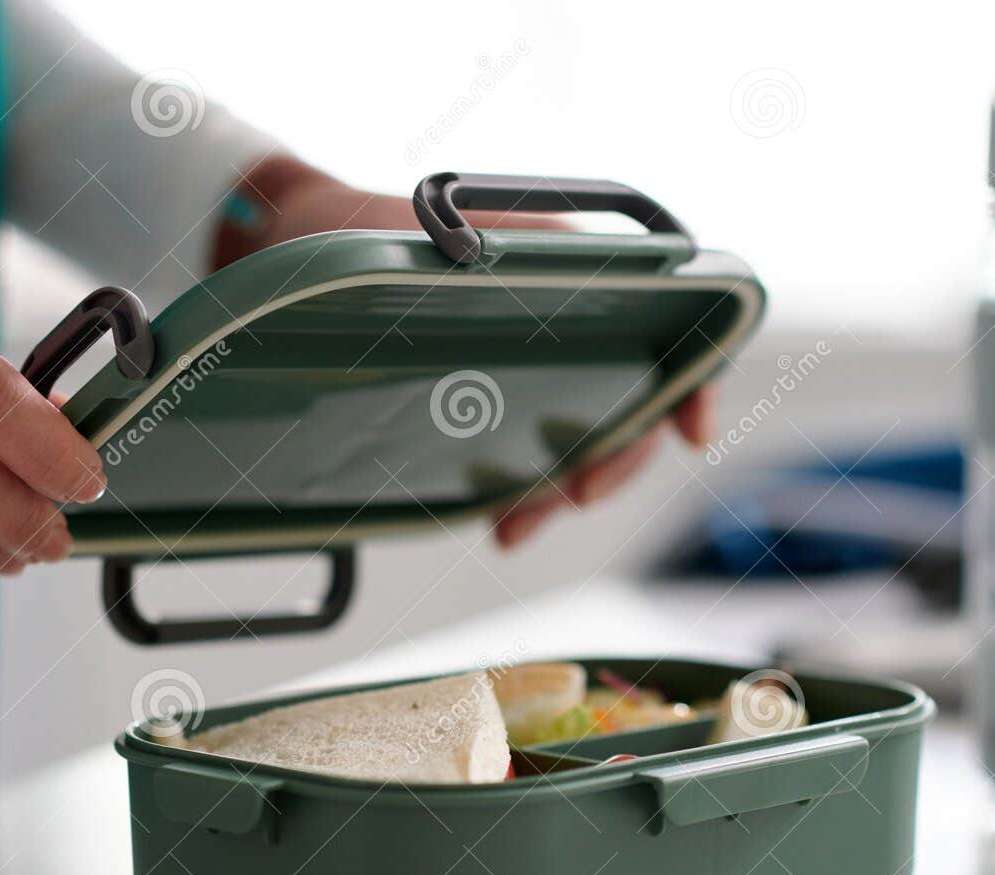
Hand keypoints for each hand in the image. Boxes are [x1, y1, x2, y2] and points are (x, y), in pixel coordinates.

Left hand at [219, 157, 711, 548]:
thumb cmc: (364, 227)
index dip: (691, 379)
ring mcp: (533, 361)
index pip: (670, 319)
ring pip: (578, 436)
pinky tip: (495, 517)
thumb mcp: (418, 241)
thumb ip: (463, 271)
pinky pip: (527, 448)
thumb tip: (489, 305)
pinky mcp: (492, 396)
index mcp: (573, 262)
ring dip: (559, 489)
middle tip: (572, 497)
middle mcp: (567, 315)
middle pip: (630, 398)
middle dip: (611, 458)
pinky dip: (523, 488)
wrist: (303, 239)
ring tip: (512, 527)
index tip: (690, 433)